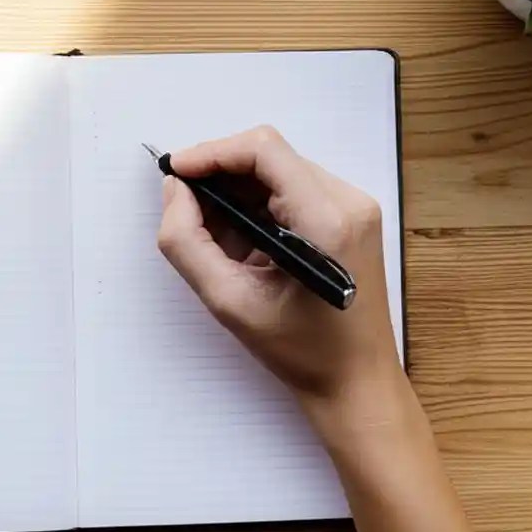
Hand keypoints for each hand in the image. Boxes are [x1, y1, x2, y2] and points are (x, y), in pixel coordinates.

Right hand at [156, 126, 402, 412]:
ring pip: (279, 170)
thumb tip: (175, 191)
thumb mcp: (228, 300)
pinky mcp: (352, 216)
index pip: (264, 150)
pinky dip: (258, 203)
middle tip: (185, 207)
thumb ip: (187, 241)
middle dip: (220, 173)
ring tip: (212, 231)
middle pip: (270, 156)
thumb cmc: (300, 351)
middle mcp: (348, 202)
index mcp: (326, 221)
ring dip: (237, 190)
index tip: (175, 174)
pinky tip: (242, 238)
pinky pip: (293, 188)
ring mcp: (355, 207)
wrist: (356, 381)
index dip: (212, 153)